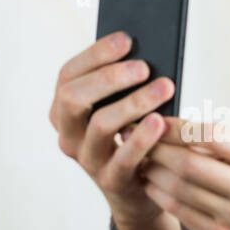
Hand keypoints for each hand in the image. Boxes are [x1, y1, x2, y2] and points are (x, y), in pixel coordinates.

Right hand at [48, 31, 176, 227]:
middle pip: (73, 98)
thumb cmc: (132, 135)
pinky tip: (160, 121)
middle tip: (144, 66)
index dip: (95, 54)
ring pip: (100, 125)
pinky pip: (123, 158)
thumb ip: (124, 84)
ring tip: (164, 87)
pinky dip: (142, 137)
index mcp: (64, 110)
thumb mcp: (123, 108)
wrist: (140, 190)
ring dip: (133, 102)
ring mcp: (86, 160)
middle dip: (108, 77)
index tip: (126, 39)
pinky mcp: (110, 181)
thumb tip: (145, 50)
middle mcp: (68, 134)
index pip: (68, 75)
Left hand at [139, 120, 229, 229]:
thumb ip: (218, 140)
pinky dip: (159, 194)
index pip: (212, 135)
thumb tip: (166, 124)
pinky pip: (179, 212)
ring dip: (153, 170)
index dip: (178, 127)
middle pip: (190, 164)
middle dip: (157, 148)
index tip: (155, 120)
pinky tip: (151, 182)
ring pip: (180, 189)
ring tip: (142, 158)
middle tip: (137, 137)